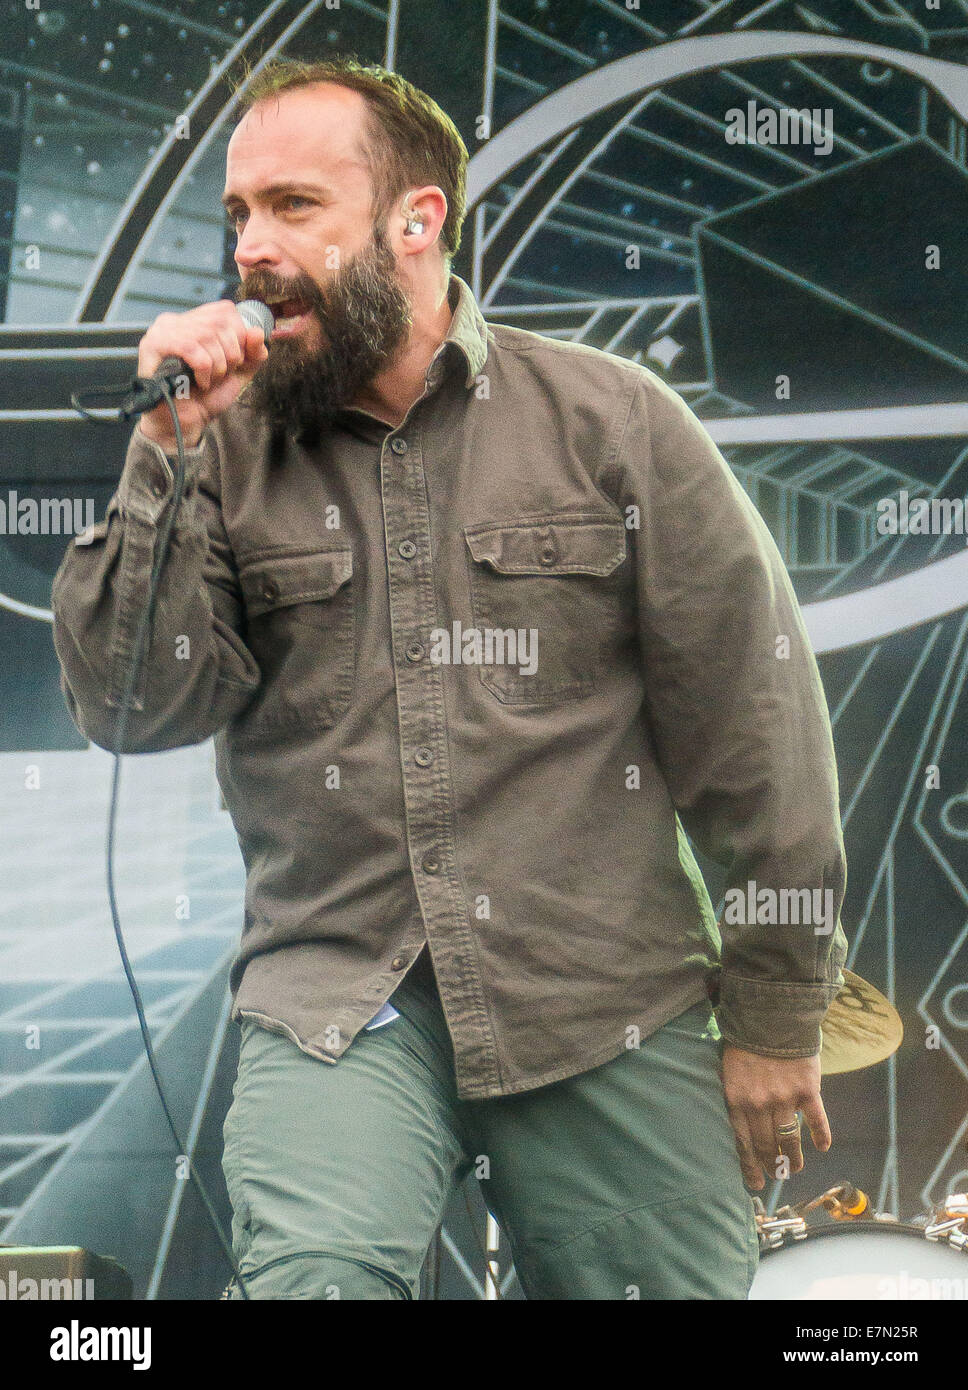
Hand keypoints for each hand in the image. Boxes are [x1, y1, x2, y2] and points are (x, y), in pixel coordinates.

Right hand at [136, 300, 268, 451]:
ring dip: (217, 366)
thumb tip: (257, 331)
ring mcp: (161, 331)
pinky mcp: (153, 346)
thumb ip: (253, 352)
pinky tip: (200, 383)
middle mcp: (175, 320)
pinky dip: (204, 370)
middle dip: (231, 355)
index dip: (239, 337)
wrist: (185, 424)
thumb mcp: (239, 372)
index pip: (226, 310)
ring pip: (207, 335)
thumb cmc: (206, 397)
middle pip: (219, 322)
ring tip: (209, 382)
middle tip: (220, 376)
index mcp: (194, 321)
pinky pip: (191, 349)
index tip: (234, 362)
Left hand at [720, 1046, 830, 1189]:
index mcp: (737, 1100)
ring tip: (795, 1168)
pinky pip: (815, 1119)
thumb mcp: (729, 1070)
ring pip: (790, 1139)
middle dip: (771, 1164)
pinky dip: (821, 1135)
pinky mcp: (806, 1091)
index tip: (754, 1182)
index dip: (749, 1165)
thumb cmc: (746, 1043)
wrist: (770, 1017)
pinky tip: (823, 1147)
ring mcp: (784, 1099)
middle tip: (776, 1176)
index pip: (742, 1142)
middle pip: (766, 1144)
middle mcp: (760, 1105)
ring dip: (793, 1158)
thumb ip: (734, 1096)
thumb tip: (735, 1122)